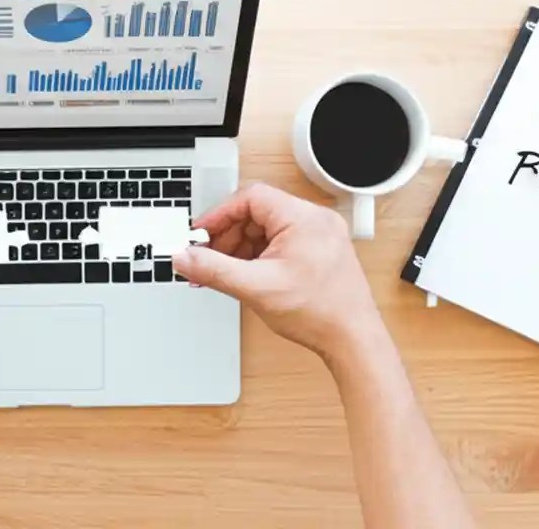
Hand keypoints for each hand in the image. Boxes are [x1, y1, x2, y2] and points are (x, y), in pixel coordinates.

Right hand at [172, 183, 381, 357]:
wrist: (353, 340)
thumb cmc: (321, 313)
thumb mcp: (255, 288)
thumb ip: (213, 270)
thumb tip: (184, 257)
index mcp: (302, 218)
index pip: (250, 198)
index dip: (219, 215)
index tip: (200, 234)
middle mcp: (314, 221)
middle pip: (256, 213)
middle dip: (228, 237)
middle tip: (207, 259)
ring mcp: (318, 236)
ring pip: (266, 229)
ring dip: (240, 249)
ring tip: (224, 274)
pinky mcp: (318, 251)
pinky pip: (279, 243)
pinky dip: (258, 257)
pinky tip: (245, 277)